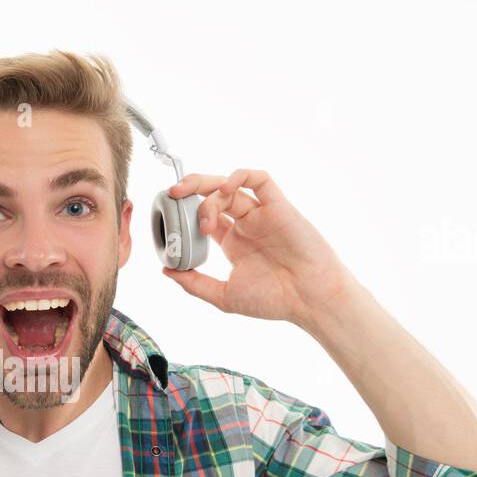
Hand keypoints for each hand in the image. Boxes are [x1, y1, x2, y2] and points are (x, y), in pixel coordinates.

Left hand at [162, 168, 358, 327]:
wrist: (309, 298)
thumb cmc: (275, 300)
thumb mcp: (224, 296)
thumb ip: (195, 283)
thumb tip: (166, 271)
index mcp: (233, 243)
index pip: (204, 218)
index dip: (185, 214)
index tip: (169, 222)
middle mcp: (246, 225)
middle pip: (213, 196)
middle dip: (191, 190)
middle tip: (172, 194)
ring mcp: (262, 214)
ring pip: (230, 186)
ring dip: (209, 192)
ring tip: (202, 214)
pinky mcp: (278, 205)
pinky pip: (259, 179)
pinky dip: (239, 177)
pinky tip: (225, 191)